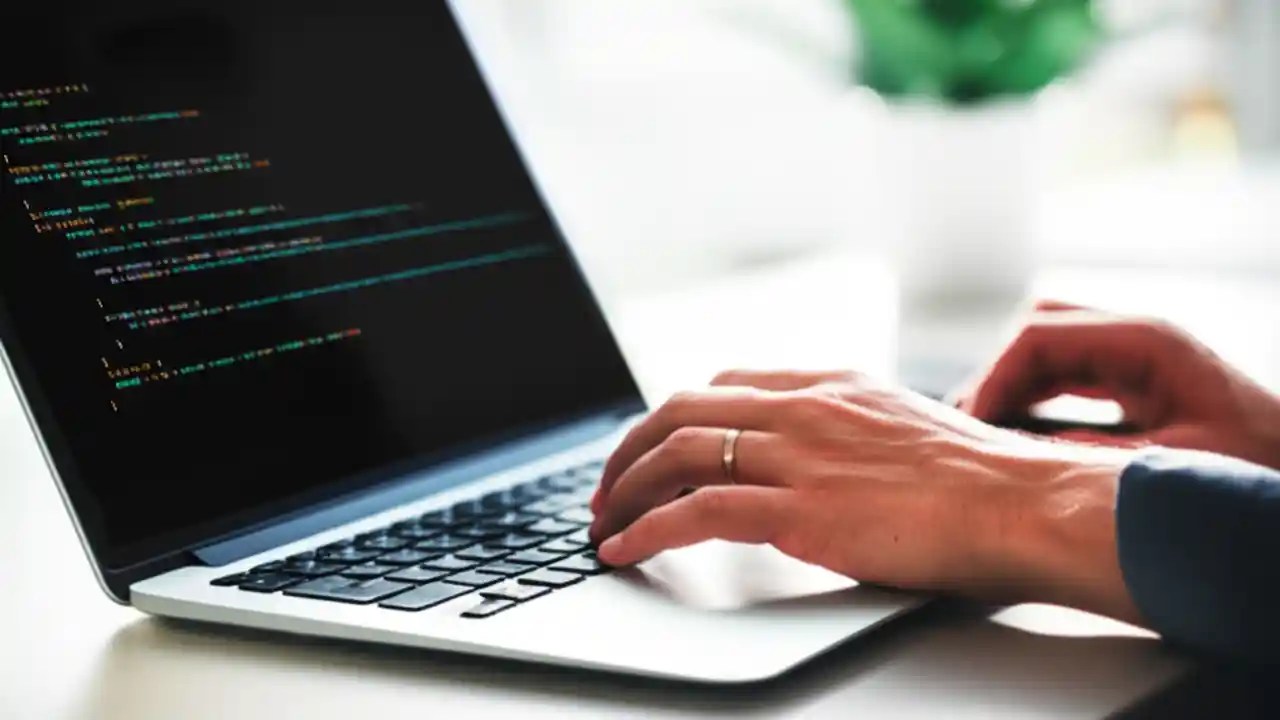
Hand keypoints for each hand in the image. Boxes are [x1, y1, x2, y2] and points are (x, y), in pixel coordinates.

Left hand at [590, 370, 1141, 622]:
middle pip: (682, 410)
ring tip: (603, 523)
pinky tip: (627, 548)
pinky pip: (698, 511)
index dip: (674, 417)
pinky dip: (649, 529)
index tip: (653, 448)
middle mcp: (804, 408)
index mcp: (829, 385)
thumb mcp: (903, 428)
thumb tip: (821, 460)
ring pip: (678, 454)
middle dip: (629, 449)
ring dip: (626, 490)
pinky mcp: (801, 509)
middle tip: (607, 488)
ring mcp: (799, 455)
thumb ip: (849, 433)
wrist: (1022, 504)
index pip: (723, 385)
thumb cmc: (979, 480)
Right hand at [956, 301, 1279, 470]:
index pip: (1037, 336)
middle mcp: (1137, 340)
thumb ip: (1084, 456)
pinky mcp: (1139, 388)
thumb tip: (1012, 455)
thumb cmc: (1257, 474)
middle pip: (1037, 330)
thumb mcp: (1163, 470)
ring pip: (1047, 352)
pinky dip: (1033, 401)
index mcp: (1146, 343)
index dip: (992, 378)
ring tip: (980, 434)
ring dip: (1010, 387)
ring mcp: (1138, 361)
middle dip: (994, 375)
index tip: (970, 425)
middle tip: (967, 427)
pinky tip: (1015, 437)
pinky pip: (1068, 379)